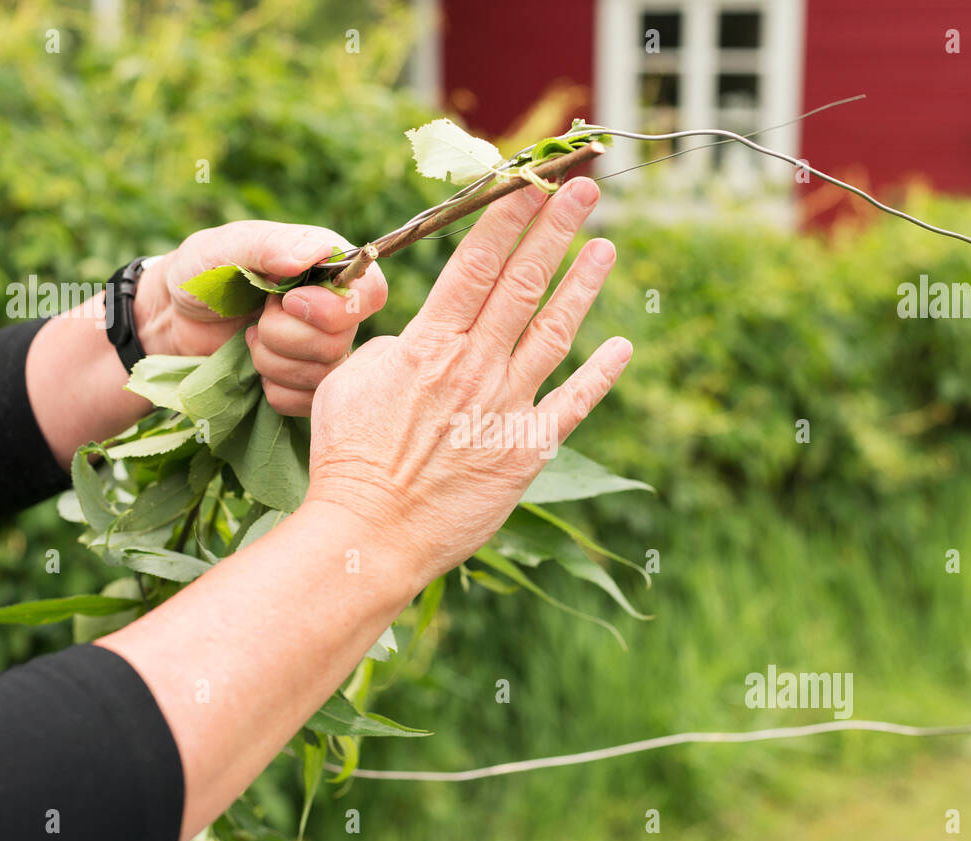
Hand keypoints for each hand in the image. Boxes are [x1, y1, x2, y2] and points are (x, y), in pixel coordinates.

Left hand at [133, 220, 387, 415]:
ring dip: (274, 362)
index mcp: (328, 266)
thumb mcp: (224, 248)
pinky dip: (275, 390)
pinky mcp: (307, 384)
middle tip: (256, 319)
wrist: (173, 320)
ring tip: (249, 340)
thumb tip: (311, 255)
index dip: (336, 307)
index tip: (290, 302)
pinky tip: (255, 370)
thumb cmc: (200, 272)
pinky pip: (308, 402)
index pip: (372, 292)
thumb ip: (267, 245)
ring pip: (323, 374)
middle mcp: (335, 309)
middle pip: (342, 340)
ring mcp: (323, 350)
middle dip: (286, 336)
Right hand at [304, 177, 631, 578]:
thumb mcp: (349, 382)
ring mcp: (506, 407)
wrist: (371, 532)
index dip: (507, 217)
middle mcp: (474, 366)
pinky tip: (622, 346)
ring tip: (606, 246)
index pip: (475, 264)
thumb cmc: (348, 458)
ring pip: (554, 331)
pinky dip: (601, 374)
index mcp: (428, 344)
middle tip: (583, 187)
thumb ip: (390, 348)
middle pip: (521, 282)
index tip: (530, 179)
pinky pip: (573, 404)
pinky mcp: (526, 450)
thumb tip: (414, 338)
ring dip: (582, 285)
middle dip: (554, 228)